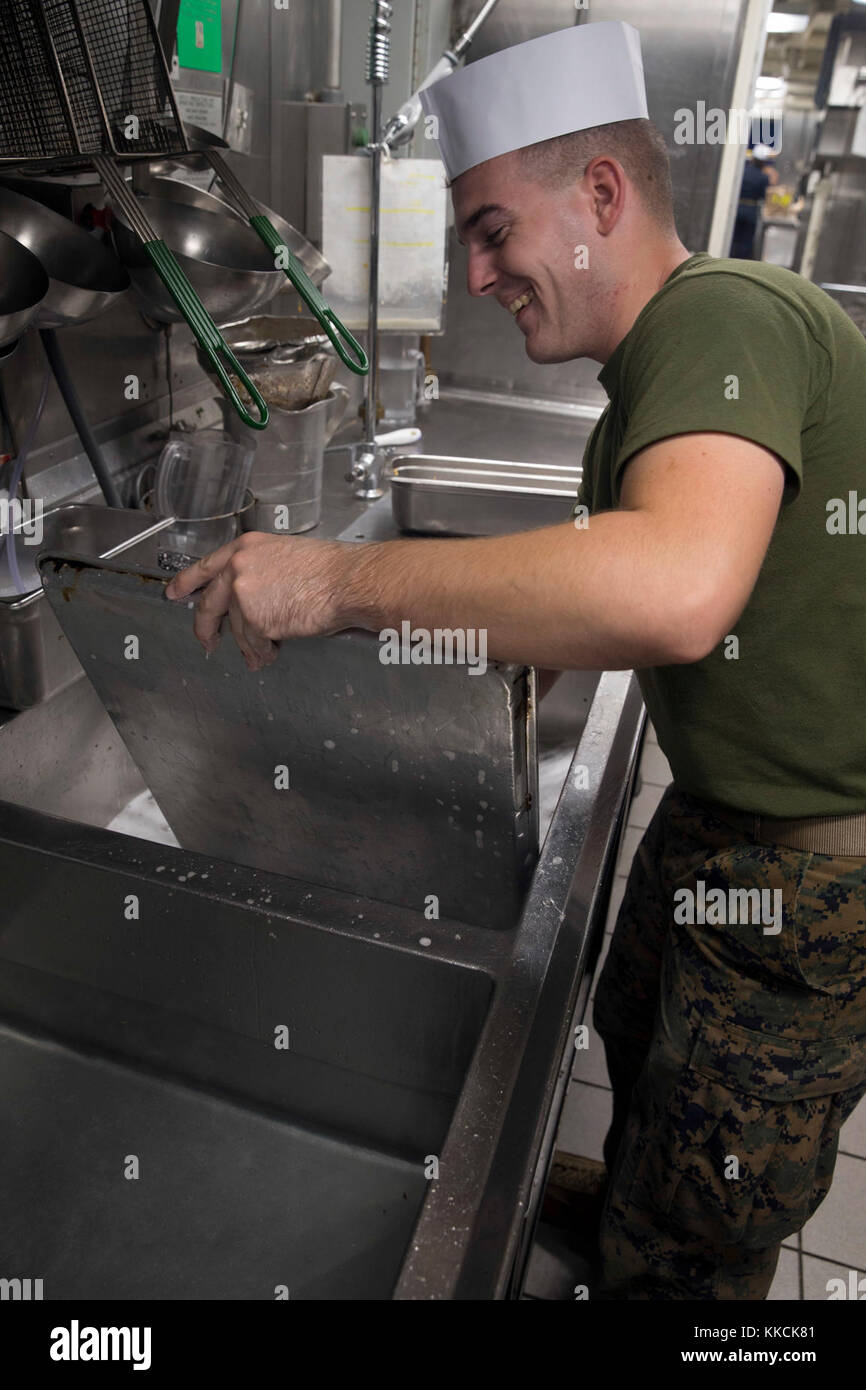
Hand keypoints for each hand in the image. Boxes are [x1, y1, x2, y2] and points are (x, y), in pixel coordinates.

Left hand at [164, 531, 352, 669]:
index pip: (206, 566)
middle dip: (206, 627)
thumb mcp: (288, 555)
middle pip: (209, 603)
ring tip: (264, 652)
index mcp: (247, 547)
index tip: (175, 592)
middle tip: (207, 640)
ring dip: (250, 645)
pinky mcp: (255, 619)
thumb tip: (256, 596)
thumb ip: (262, 570)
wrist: (348, 582)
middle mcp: (240, 567)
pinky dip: (262, 652)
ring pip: (237, 629)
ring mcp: (245, 593)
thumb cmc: (331, 570)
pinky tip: (273, 651)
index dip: (186, 582)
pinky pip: (253, 643)